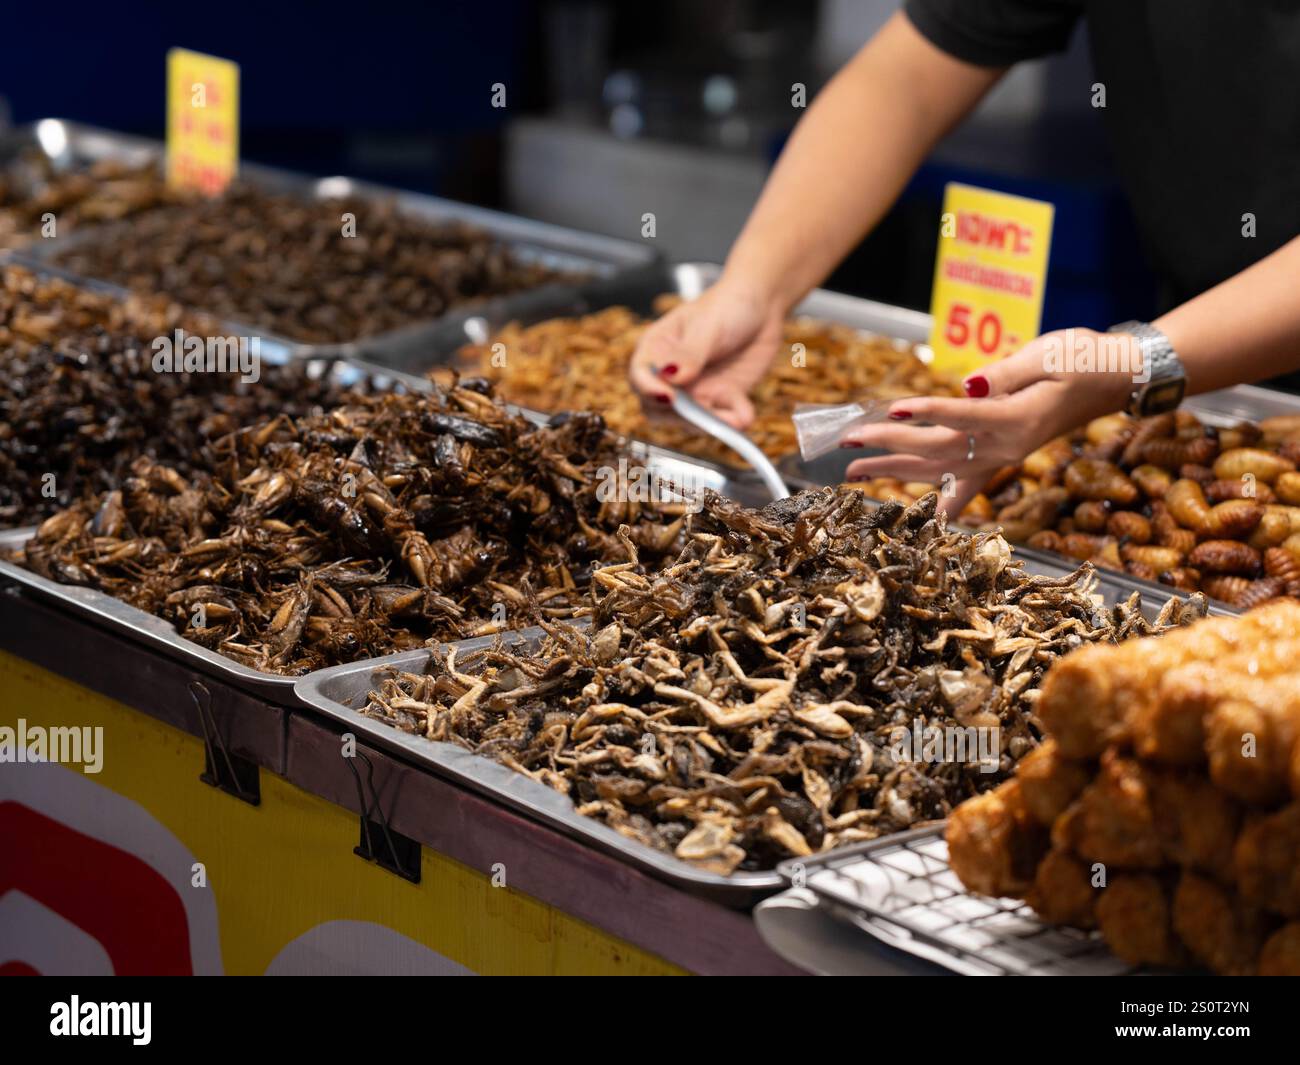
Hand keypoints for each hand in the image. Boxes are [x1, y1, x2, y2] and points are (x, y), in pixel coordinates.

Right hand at [628, 275, 785, 428]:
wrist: (762, 307)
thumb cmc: (726, 305)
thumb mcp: (707, 325)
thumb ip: (689, 354)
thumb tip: (670, 377)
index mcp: (656, 349)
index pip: (641, 376)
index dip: (649, 390)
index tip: (669, 397)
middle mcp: (670, 376)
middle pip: (659, 408)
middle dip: (680, 415)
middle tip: (703, 411)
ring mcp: (695, 390)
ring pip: (690, 421)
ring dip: (710, 425)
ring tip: (734, 420)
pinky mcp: (720, 398)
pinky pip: (722, 419)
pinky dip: (733, 421)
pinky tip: (745, 416)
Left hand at [843, 328, 1138, 512]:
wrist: (1119, 379)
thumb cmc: (1085, 358)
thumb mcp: (1049, 354)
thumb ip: (1006, 372)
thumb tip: (968, 385)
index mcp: (1016, 418)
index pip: (962, 415)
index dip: (927, 412)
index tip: (891, 408)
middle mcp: (1004, 446)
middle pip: (937, 449)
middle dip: (889, 447)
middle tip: (848, 445)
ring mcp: (1001, 456)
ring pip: (939, 470)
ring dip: (894, 470)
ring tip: (854, 472)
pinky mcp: (1001, 457)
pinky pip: (963, 486)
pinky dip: (937, 501)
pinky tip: (913, 514)